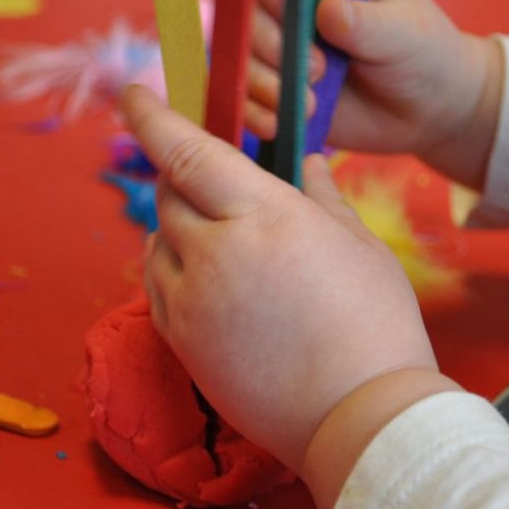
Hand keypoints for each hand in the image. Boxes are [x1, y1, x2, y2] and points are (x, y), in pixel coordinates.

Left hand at [123, 85, 448, 501]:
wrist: (359, 414)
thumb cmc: (374, 324)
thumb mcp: (361, 245)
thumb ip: (324, 196)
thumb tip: (308, 163)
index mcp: (265, 215)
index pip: (189, 152)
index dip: (153, 118)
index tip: (133, 93)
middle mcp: (216, 251)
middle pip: (168, 194)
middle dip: (183, 178)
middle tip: (212, 183)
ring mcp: (192, 300)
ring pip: (157, 241)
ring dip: (177, 226)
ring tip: (221, 238)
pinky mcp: (181, 342)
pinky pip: (156, 286)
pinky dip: (171, 268)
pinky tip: (208, 278)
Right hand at [246, 0, 505, 189]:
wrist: (431, 108)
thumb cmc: (425, 52)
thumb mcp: (406, 31)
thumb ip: (367, 21)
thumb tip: (327, 8)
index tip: (290, 9)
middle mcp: (291, 5)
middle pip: (242, 7)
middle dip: (269, 41)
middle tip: (317, 70)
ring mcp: (280, 50)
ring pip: (239, 57)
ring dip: (263, 83)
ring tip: (308, 106)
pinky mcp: (277, 92)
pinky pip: (246, 99)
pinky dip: (255, 113)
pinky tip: (280, 126)